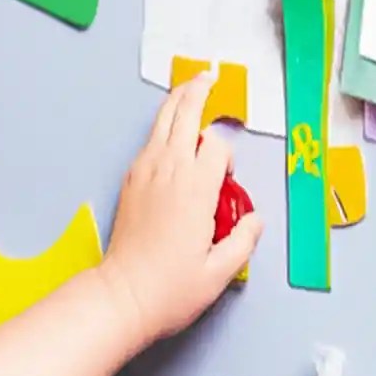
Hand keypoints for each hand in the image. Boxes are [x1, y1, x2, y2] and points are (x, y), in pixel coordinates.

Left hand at [100, 73, 263, 344]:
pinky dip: (162, 127)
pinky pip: (149, 142)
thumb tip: (255, 220)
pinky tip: (170, 132)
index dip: (229, 157)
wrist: (120, 298)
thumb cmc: (170, 289)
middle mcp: (168, 172)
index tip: (229, 181)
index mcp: (195, 190)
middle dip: (198, 92)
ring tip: (191, 87)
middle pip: (184, 115)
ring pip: (162, 122)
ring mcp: (144, 173)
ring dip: (178, 102)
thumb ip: (244, 240)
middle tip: (208, 76)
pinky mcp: (130, 181)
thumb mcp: (220, 272)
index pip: (217, 147)